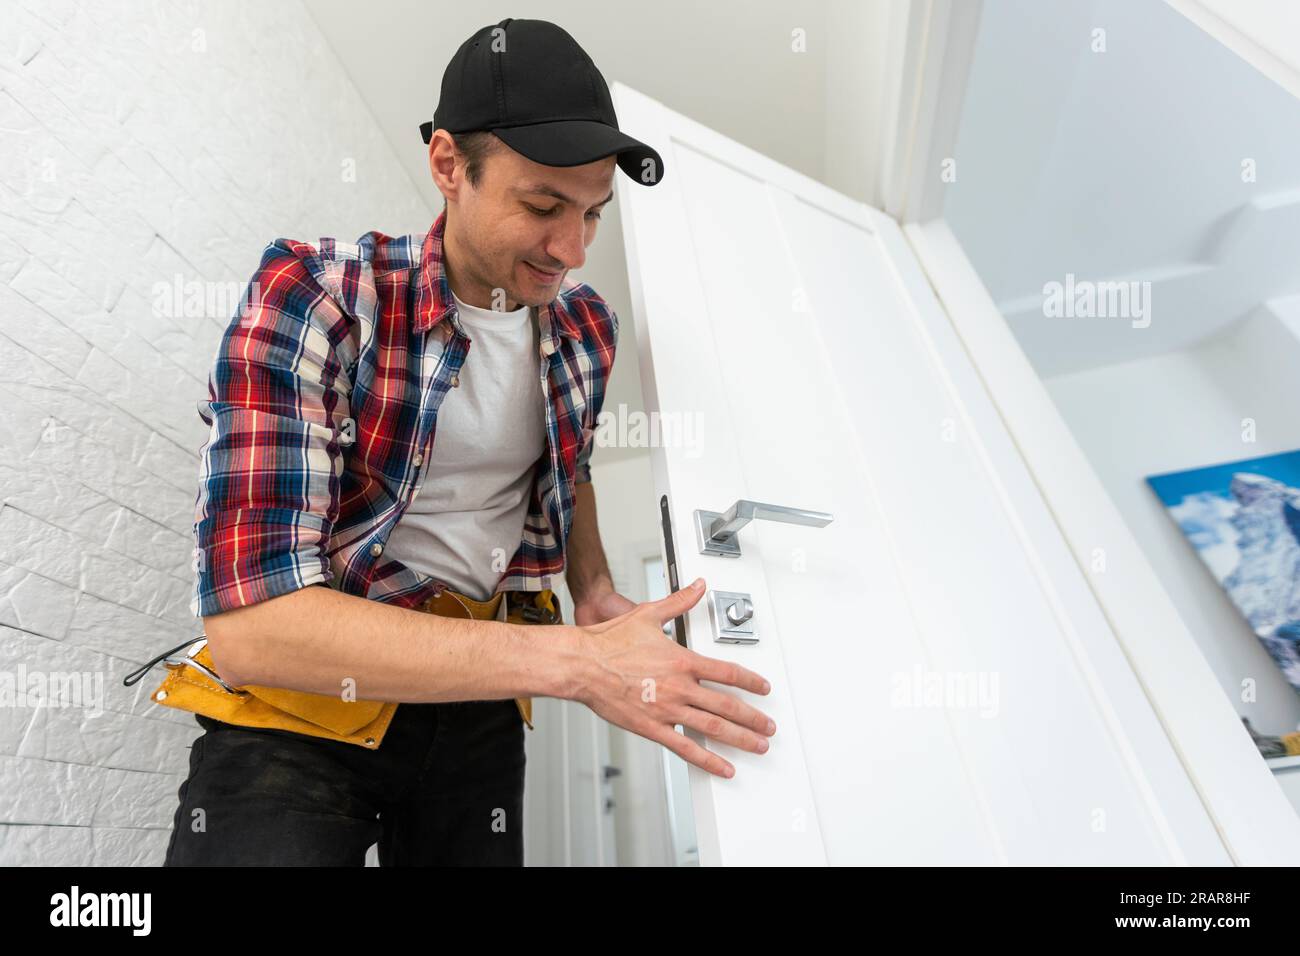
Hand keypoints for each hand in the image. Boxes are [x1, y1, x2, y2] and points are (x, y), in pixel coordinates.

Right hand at [570, 577, 774, 778]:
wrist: (583, 664)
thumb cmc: (609, 642)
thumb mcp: (649, 614)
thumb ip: (679, 602)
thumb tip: (698, 587)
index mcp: (682, 661)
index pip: (728, 673)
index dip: (751, 682)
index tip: (763, 688)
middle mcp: (680, 687)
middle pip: (728, 705)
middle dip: (753, 717)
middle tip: (768, 725)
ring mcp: (668, 709)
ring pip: (714, 728)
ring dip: (740, 738)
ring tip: (758, 745)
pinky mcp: (653, 728)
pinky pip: (686, 748)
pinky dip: (708, 760)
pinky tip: (723, 768)